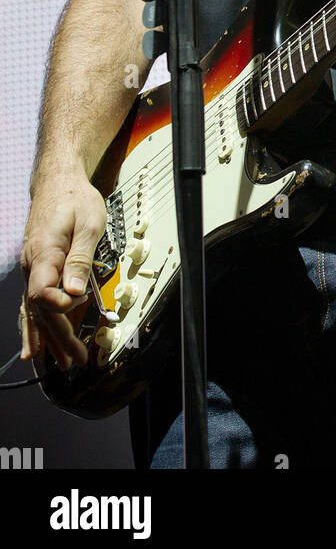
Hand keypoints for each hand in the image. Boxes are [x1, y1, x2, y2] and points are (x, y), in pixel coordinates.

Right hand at [19, 169, 105, 371]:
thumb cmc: (75, 199)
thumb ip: (81, 258)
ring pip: (36, 311)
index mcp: (44, 252)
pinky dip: (34, 328)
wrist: (59, 183)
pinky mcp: (39, 270)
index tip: (78, 304)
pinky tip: (35, 349)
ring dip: (49, 339)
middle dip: (59, 338)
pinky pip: (33, 305)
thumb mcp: (88, 223)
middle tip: (75, 360)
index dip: (59, 304)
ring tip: (60, 365)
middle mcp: (33, 265)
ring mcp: (33, 270)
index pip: (42, 291)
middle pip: (41, 310)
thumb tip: (75, 292)